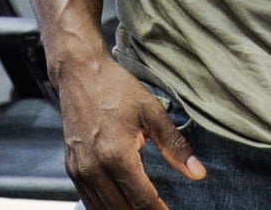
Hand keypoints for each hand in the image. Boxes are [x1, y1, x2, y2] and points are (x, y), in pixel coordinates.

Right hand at [57, 54, 205, 208]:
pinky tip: (122, 206)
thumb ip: (175, 145)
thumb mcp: (152, 111)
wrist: (79, 74)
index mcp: (117, 154)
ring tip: (145, 209)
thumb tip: (198, 173)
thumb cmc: (116, 88)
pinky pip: (89, 202)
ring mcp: (79, 172)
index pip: (142, 200)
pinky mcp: (71, 171)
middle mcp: (94, 169)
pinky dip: (106, 209)